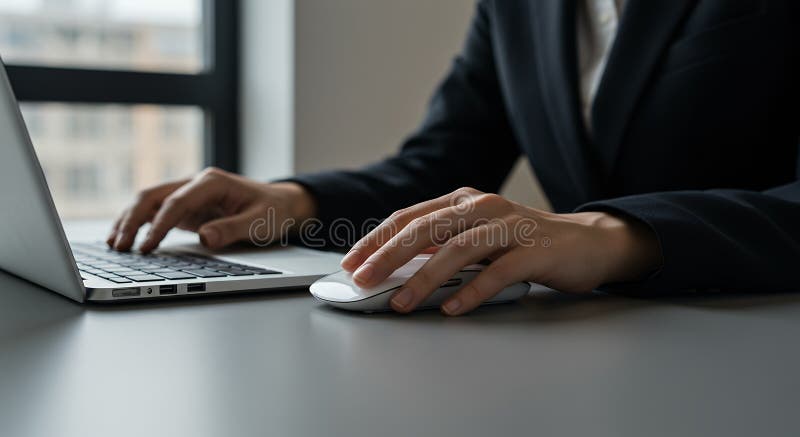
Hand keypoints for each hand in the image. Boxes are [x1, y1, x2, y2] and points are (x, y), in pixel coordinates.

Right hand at [107, 167, 315, 252]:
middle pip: (153, 196)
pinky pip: (155, 212)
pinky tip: (125, 239)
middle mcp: (195, 183)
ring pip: (149, 202)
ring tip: (114, 245)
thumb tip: (205, 237)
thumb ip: (232, 229)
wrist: (281, 204)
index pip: (176, 202)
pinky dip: (138, 224)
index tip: (147, 246)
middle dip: (132, 220)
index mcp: (212, 182)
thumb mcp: (259, 223)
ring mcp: (188, 194)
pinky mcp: (186, 207)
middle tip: (120, 247)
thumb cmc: (273, 211)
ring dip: (129, 221)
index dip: (159, 225)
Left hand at [340, 187, 661, 315]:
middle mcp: (483, 207)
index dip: (377, 240)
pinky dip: (474, 292)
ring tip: (402, 303)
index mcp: (463, 201)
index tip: (351, 263)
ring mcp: (510, 227)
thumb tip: (394, 266)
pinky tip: (453, 309)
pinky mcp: (535, 250)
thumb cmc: (524, 242)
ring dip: (425, 278)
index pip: (409, 217)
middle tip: (364, 280)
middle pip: (426, 228)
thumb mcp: (477, 236)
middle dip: (389, 255)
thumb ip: (441, 244)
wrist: (587, 242)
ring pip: (459, 249)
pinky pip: (499, 272)